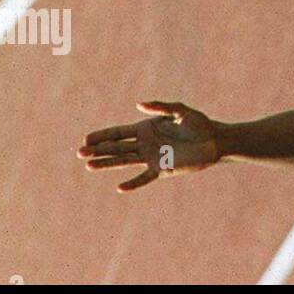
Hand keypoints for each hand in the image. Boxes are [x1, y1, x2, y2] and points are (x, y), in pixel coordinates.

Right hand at [78, 101, 221, 192]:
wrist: (214, 140)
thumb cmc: (199, 124)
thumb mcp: (180, 111)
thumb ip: (161, 107)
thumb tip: (138, 105)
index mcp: (147, 128)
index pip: (119, 132)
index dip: (103, 135)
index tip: (86, 139)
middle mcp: (145, 144)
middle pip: (117, 147)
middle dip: (99, 149)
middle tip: (79, 152)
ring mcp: (152, 157)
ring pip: (124, 161)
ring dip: (107, 163)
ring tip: (88, 165)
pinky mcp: (162, 169)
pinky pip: (144, 178)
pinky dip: (134, 183)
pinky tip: (120, 188)